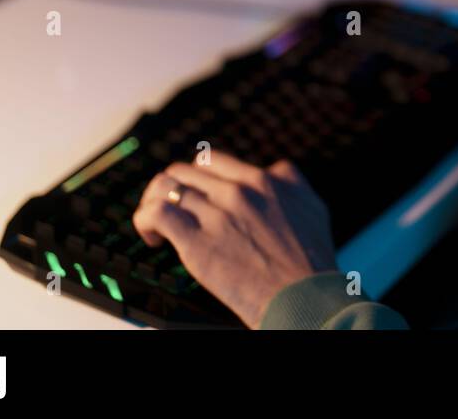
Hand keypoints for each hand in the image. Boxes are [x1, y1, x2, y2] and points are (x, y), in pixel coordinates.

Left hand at [133, 149, 336, 327]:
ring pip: (167, 186)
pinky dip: (145, 220)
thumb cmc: (312, 261)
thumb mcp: (311, 206)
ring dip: (154, 202)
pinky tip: (153, 238)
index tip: (197, 195)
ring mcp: (218, 214)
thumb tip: (275, 172)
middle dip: (175, 188)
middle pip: (186, 170)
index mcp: (265, 180)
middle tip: (175, 211)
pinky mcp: (197, 242)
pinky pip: (156, 213)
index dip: (199, 177)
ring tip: (157, 225)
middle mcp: (239, 191)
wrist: (305, 297)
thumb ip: (289, 183)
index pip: (213, 160)